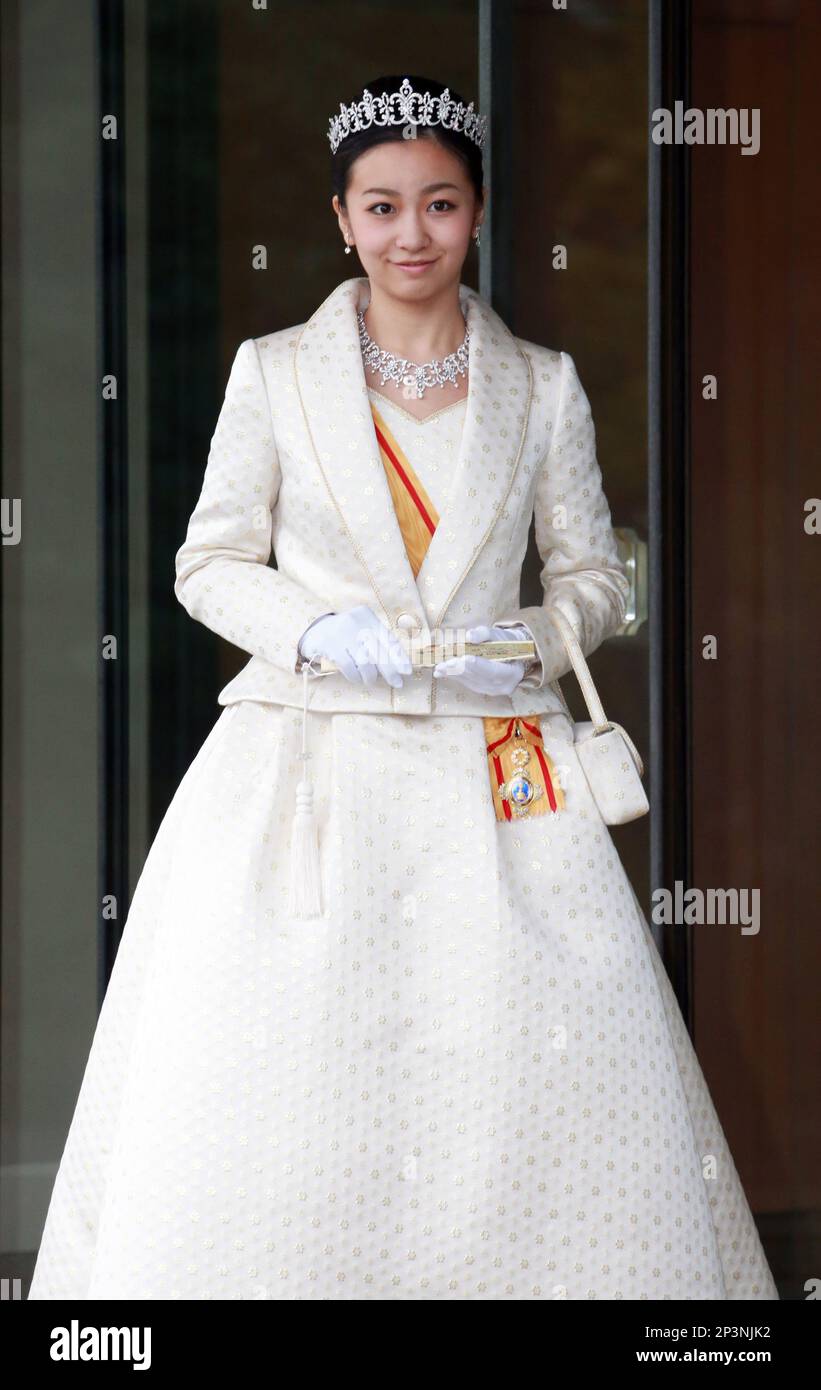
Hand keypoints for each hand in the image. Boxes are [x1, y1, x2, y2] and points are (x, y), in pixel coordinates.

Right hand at [297, 604, 412, 687]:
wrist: (313, 630)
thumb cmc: (345, 635)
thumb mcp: (362, 632)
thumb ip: (378, 643)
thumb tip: (400, 666)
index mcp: (367, 616)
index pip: (388, 637)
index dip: (399, 656)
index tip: (407, 671)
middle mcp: (355, 621)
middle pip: (378, 650)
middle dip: (390, 670)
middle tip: (397, 683)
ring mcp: (341, 632)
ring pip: (365, 661)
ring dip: (370, 676)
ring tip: (370, 680)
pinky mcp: (330, 645)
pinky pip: (349, 667)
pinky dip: (356, 677)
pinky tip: (357, 679)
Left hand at [432, 622, 532, 695]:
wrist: (509, 653)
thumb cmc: (504, 642)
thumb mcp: (498, 634)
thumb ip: (484, 634)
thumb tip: (469, 636)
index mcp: (512, 673)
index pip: (494, 671)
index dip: (479, 665)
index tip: (465, 658)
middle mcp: (503, 686)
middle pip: (479, 678)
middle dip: (461, 669)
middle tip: (446, 663)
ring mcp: (491, 690)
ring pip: (470, 682)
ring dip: (453, 674)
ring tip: (439, 666)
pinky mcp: (481, 690)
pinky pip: (466, 683)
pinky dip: (453, 676)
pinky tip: (440, 672)